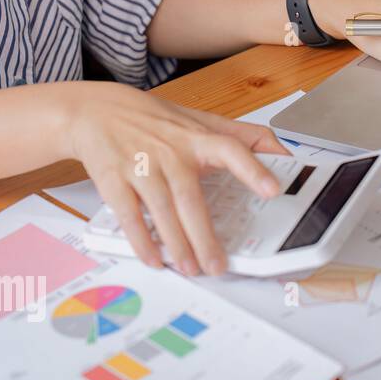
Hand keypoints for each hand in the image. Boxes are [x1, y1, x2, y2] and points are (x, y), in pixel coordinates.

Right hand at [61, 82, 287, 274]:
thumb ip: (243, 136)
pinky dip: (140, 239)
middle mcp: (171, 152)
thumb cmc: (157, 121)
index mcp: (198, 138)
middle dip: (204, 236)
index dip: (253, 169)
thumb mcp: (201, 120)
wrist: (96, 111)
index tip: (272, 190)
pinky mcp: (113, 179)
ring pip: (162, 210)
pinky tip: (153, 258)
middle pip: (190, 198)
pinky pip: (128, 214)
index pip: (230, 149)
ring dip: (176, 244)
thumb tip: (284, 152)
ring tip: (190, 268)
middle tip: (217, 266)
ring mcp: (141, 166)